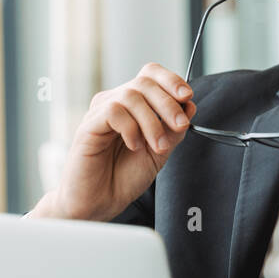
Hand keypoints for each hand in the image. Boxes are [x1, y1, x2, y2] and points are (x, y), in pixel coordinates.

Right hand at [35, 63, 196, 221]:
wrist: (100, 203)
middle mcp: (115, 103)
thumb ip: (174, 129)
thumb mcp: (160, 152)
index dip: (171, 80)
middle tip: (180, 126)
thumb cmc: (124, 177)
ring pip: (131, 96)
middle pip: (144, 82)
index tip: (187, 97)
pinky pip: (113, 111)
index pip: (150, 74)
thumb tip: (189, 105)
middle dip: (168, 103)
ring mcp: (100, 112)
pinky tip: (134, 145)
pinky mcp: (89, 125)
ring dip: (152, 122)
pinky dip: (131, 128)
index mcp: (133, 105)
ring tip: (157, 146)